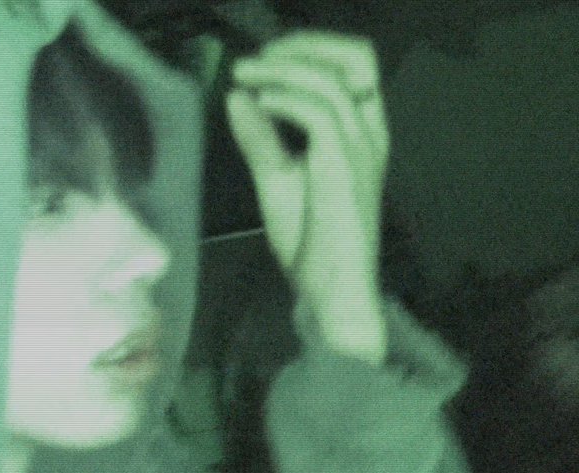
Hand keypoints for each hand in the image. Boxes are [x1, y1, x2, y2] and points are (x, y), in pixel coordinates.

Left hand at [225, 31, 389, 325]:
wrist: (332, 292)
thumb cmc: (312, 243)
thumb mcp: (276, 179)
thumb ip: (260, 138)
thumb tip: (238, 96)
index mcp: (361, 132)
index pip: (354, 66)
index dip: (310, 49)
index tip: (262, 60)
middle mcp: (369, 133)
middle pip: (356, 57)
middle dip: (303, 46)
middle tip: (254, 60)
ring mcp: (362, 147)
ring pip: (330, 80)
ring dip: (281, 69)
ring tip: (244, 75)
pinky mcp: (345, 165)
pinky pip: (317, 111)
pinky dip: (284, 98)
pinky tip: (257, 103)